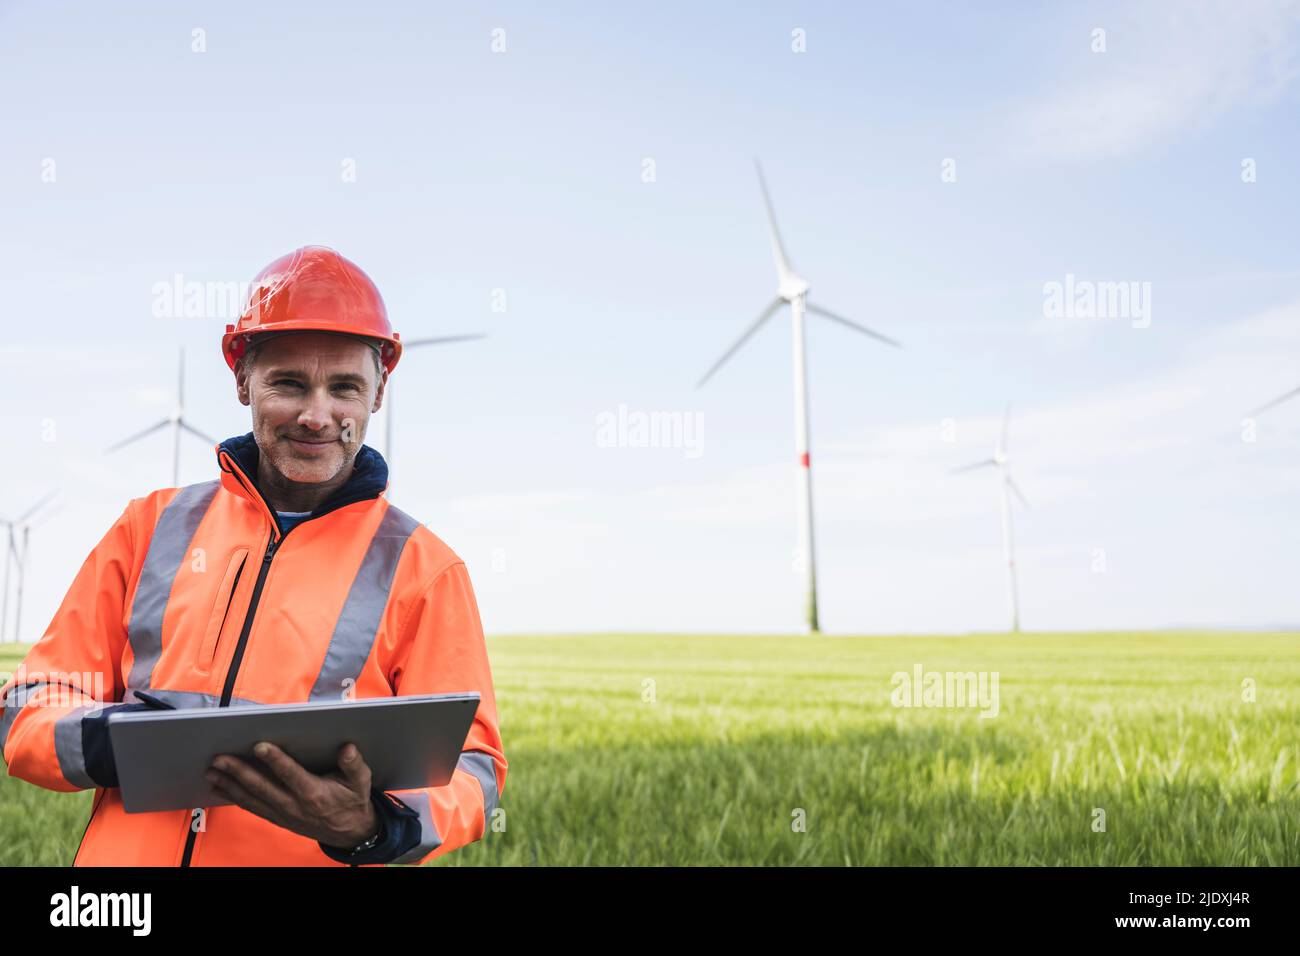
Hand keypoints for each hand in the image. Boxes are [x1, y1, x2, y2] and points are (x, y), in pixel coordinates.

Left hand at [205, 741, 379, 849]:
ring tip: (211, 771)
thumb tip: (347, 748)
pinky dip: (233, 797)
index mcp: (315, 794)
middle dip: (239, 772)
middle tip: (220, 759)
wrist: (349, 832)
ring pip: (251, 799)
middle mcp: (295, 805)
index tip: (259, 746)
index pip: (291, 774)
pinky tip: (219, 786)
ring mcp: (283, 814)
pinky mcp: (277, 818)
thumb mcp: (361, 782)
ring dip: (229, 785)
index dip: (275, 760)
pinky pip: (252, 807)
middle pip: (262, 787)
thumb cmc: (353, 801)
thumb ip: (354, 764)